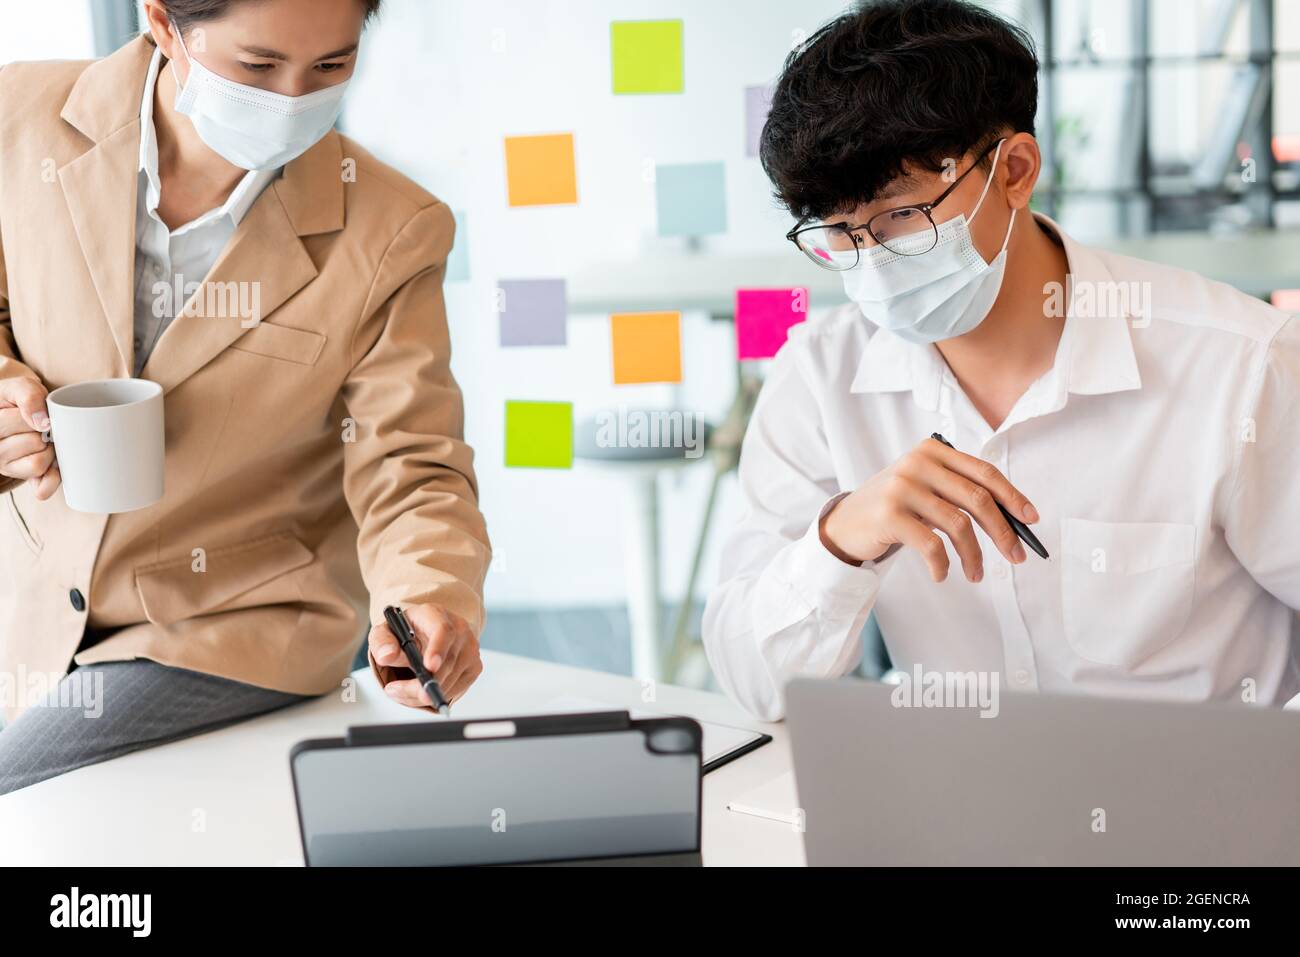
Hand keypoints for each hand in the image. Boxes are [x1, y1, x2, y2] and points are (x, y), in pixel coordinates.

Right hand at [0, 376, 60, 500]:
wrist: (11, 412)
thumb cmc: (16, 400)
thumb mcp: (20, 388)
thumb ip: (29, 396)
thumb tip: (42, 422)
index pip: (23, 422)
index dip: (39, 414)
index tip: (38, 412)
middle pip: (35, 443)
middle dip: (46, 432)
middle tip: (42, 427)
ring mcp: (4, 465)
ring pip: (39, 463)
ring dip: (49, 451)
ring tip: (43, 440)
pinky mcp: (19, 477)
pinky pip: (41, 484)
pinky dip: (51, 478)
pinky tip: (52, 465)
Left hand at [368, 604, 482, 708]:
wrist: (424, 635)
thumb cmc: (405, 633)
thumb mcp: (385, 632)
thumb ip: (382, 642)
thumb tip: (386, 656)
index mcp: (436, 614)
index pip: (443, 630)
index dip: (437, 649)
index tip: (429, 667)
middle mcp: (459, 629)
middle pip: (445, 663)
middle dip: (419, 684)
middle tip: (394, 691)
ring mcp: (470, 648)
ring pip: (449, 681)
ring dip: (422, 694)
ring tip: (401, 690)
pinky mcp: (475, 666)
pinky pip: (455, 690)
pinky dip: (435, 695)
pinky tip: (419, 691)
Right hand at [821, 437, 1038, 582]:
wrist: (845, 523)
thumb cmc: (894, 508)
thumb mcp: (925, 488)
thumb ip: (959, 490)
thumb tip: (1011, 518)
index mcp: (932, 451)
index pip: (984, 472)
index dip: (1012, 497)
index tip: (1030, 520)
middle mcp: (917, 464)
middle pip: (978, 499)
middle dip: (1002, 532)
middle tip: (1015, 557)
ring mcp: (902, 488)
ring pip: (959, 526)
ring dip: (974, 556)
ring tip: (975, 574)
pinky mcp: (889, 515)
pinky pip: (932, 545)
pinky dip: (943, 565)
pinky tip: (942, 574)